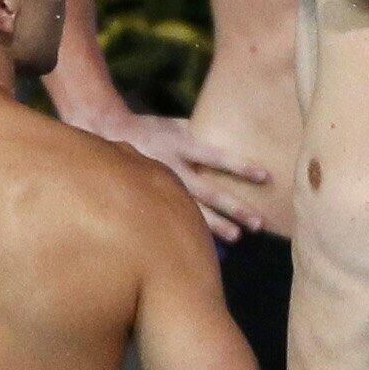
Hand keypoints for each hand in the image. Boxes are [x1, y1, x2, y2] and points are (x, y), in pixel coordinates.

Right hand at [89, 110, 271, 240]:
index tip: (264, 176)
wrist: (104, 134)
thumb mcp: (175, 125)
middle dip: (234, 208)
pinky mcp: (148, 197)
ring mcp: (158, 186)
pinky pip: (172, 217)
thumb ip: (202, 133)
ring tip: (238, 236)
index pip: (216, 156)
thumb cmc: (150, 129)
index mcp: (180, 145)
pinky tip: (207, 244)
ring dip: (216, 226)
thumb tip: (238, 135)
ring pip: (190, 211)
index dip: (240, 167)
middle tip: (258, 223)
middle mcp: (171, 167)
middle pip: (207, 191)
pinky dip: (190, 231)